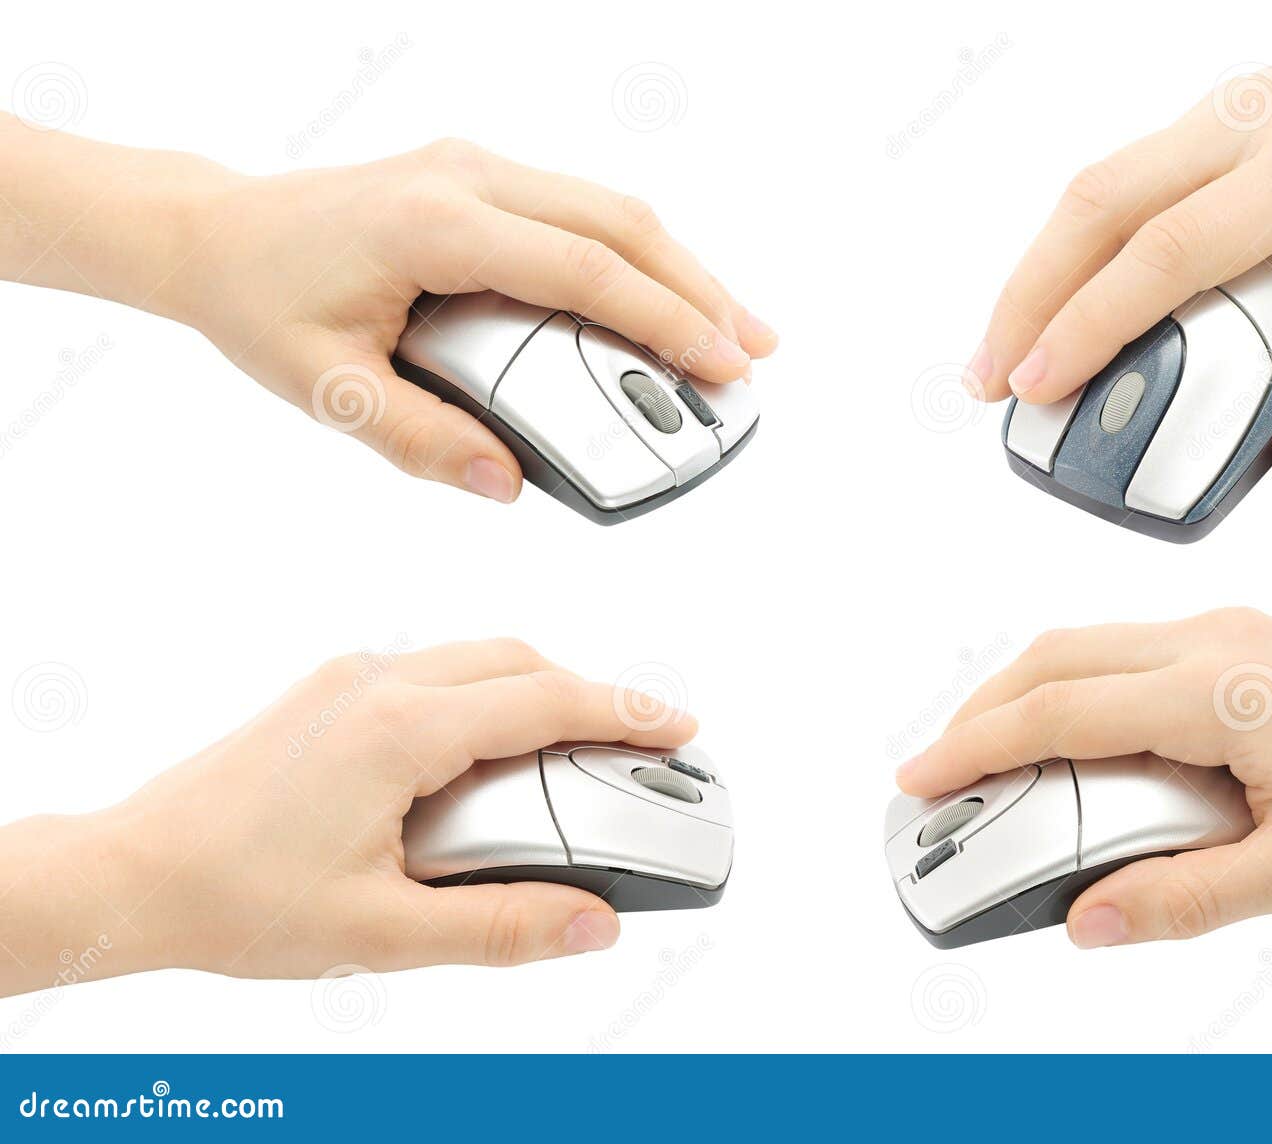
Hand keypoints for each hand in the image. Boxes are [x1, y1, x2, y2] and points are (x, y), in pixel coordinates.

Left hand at [0, 125, 776, 502]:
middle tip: (758, 356)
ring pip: (612, 208)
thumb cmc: (265, 303)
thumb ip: (422, 441)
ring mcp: (478, 169)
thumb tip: (510, 484)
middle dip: (701, 291)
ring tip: (735, 331)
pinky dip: (639, 255)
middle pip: (620, 223)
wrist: (216, 234)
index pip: (582, 268)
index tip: (722, 366)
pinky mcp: (483, 179)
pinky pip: (584, 209)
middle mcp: (466, 179)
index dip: (665, 318)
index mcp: (433, 224)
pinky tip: (668, 298)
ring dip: (681, 268)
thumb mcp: (329, 391)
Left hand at [0, 639, 695, 995]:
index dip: (626, 711)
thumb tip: (593, 925)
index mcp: (398, 729)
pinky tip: (497, 757)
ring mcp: (350, 681)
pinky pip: (438, 672)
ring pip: (479, 660)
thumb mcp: (381, 934)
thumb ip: (500, 928)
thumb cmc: (234, 899)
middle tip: (645, 745)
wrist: (132, 874)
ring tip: (579, 757)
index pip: (544, 699)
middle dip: (594, 697)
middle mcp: (377, 684)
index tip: (681, 728)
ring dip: (541, 694)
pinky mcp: (332, 693)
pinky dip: (491, 698)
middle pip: (521, 662)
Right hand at [895, 609, 1271, 946]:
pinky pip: (1119, 649)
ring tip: (985, 760)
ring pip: (1081, 644)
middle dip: (977, 712)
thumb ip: (1186, 898)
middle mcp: (1208, 641)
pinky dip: (1067, 687)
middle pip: (1052, 657)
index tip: (919, 777)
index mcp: (1219, 691)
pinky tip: (1065, 739)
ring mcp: (1217, 629)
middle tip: (934, 773)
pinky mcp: (1227, 636)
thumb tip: (1090, 921)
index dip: (976, 744)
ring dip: (1019, 695)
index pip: (1061, 710)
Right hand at [969, 0, 1271, 483]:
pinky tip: (1047, 314)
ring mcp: (1220, 111)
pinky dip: (1067, 253)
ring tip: (997, 361)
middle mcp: (1254, 119)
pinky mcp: (1200, 122)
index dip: (1093, 318)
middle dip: (1028, 296)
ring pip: (1093, 186)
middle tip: (989, 384)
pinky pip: (1114, 185)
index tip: (1039, 386)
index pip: (1175, 245)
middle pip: (1102, 201)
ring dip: (1033, 274)